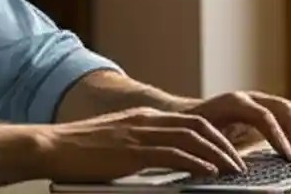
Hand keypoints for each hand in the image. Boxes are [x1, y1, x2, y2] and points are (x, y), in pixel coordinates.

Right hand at [37, 106, 247, 182]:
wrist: (51, 146)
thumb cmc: (78, 152)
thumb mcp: (116, 144)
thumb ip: (140, 148)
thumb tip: (162, 163)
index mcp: (144, 117)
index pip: (191, 122)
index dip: (215, 137)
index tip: (230, 154)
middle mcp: (147, 120)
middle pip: (199, 127)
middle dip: (224, 145)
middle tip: (240, 165)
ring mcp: (140, 134)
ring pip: (192, 139)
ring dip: (217, 155)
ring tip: (233, 171)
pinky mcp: (132, 151)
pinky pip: (173, 155)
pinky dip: (195, 163)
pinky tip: (209, 173)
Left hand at [183, 91, 290, 160]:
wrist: (190, 114)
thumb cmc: (195, 128)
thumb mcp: (203, 137)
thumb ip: (218, 148)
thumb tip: (230, 166)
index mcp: (235, 103)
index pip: (264, 116)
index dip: (279, 136)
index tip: (288, 157)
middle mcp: (251, 98)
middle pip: (284, 108)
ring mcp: (262, 101)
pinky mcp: (270, 110)